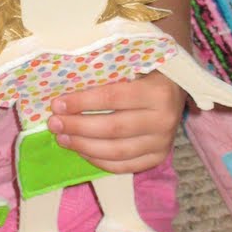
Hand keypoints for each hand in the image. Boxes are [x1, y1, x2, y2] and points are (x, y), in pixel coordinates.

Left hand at [47, 72, 185, 174]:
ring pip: (116, 151)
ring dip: (83, 146)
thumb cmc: (147, 72)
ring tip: (62, 138)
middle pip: (113, 128)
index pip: (113, 98)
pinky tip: (81, 151)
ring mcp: (163, 142)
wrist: (177, 89)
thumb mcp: (133, 65)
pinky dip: (98, 161)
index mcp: (158, 92)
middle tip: (54, 123)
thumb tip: (66, 94)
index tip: (58, 104)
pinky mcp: (158, 157)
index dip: (82, 102)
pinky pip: (123, 166)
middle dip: (78, 126)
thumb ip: (106, 76)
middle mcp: (164, 119)